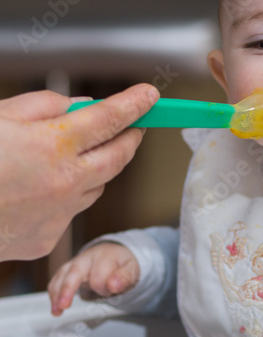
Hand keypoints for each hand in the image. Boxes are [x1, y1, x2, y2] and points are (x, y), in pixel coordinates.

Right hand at [0, 84, 157, 261]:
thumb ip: (44, 106)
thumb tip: (76, 107)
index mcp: (54, 144)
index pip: (111, 118)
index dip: (134, 104)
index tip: (148, 97)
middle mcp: (65, 181)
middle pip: (119, 156)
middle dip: (132, 136)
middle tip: (135, 124)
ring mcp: (59, 214)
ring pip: (98, 186)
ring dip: (97, 167)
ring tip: (78, 155)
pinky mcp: (47, 239)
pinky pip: (70, 211)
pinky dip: (66, 196)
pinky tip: (40, 188)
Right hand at [48, 242, 139, 316]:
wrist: (114, 253)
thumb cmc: (121, 263)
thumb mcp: (131, 269)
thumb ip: (124, 277)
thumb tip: (113, 285)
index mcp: (103, 256)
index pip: (99, 275)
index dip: (104, 287)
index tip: (111, 291)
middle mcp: (86, 258)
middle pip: (74, 272)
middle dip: (67, 289)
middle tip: (64, 305)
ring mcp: (74, 264)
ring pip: (61, 276)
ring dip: (56, 294)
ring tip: (57, 311)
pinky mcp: (67, 271)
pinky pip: (56, 281)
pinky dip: (54, 295)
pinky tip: (55, 308)